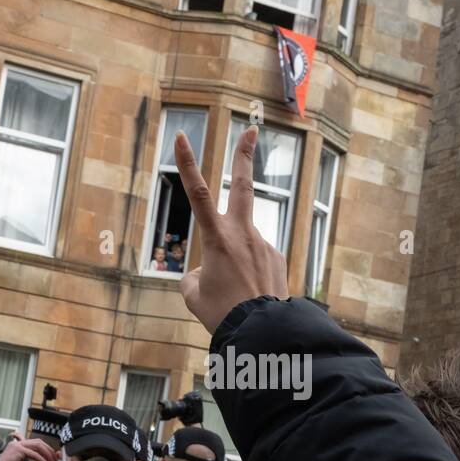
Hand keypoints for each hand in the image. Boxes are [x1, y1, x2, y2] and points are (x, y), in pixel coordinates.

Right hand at [0, 437, 56, 460]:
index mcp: (20, 448)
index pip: (37, 444)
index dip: (48, 450)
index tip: (55, 458)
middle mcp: (18, 444)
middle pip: (39, 442)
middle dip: (50, 451)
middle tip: (56, 460)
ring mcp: (17, 445)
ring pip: (38, 445)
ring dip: (47, 454)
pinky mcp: (17, 449)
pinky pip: (34, 453)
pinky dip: (42, 460)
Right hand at [173, 126, 288, 332]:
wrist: (262, 331)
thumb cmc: (223, 314)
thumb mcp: (194, 295)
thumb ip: (194, 277)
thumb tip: (204, 273)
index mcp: (217, 238)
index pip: (197, 193)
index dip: (187, 163)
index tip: (181, 137)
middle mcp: (243, 234)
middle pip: (241, 185)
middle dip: (244, 155)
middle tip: (251, 130)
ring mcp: (264, 244)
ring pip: (243, 243)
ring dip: (235, 261)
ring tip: (235, 293)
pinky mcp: (277, 257)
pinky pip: (256, 262)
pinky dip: (249, 275)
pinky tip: (250, 296)